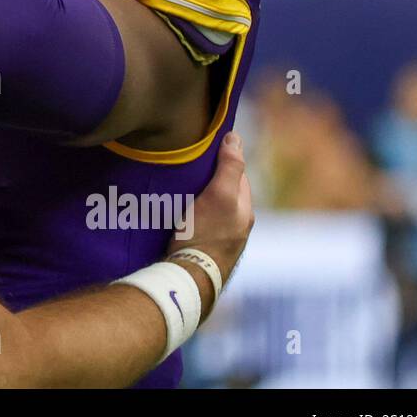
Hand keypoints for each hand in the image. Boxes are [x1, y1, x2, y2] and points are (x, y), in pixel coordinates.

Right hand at [169, 131, 253, 290]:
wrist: (189, 279)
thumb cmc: (206, 235)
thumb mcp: (221, 195)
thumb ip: (230, 167)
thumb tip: (235, 137)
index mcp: (245, 211)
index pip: (237, 174)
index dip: (223, 158)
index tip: (203, 148)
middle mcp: (236, 227)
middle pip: (222, 192)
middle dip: (207, 179)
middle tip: (184, 168)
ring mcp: (219, 240)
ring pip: (208, 209)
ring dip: (195, 198)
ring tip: (174, 189)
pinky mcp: (200, 251)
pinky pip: (196, 225)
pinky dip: (187, 215)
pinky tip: (172, 215)